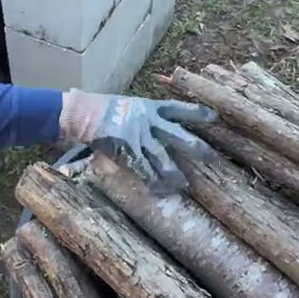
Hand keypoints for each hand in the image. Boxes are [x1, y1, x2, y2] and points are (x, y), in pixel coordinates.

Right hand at [59, 89, 217, 195]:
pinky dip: (151, 181)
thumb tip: (160, 128)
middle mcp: (149, 122)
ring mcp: (139, 137)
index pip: (179, 109)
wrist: (83, 114)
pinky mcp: (128, 151)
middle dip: (196, 147)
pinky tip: (159, 191)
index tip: (214, 118)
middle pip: (178, 135)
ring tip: (185, 185)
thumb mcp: (129, 106)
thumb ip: (146, 117)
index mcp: (151, 107)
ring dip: (174, 173)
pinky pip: (143, 169)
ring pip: (162, 158)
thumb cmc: (104, 108)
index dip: (197, 113)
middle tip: (212, 157)